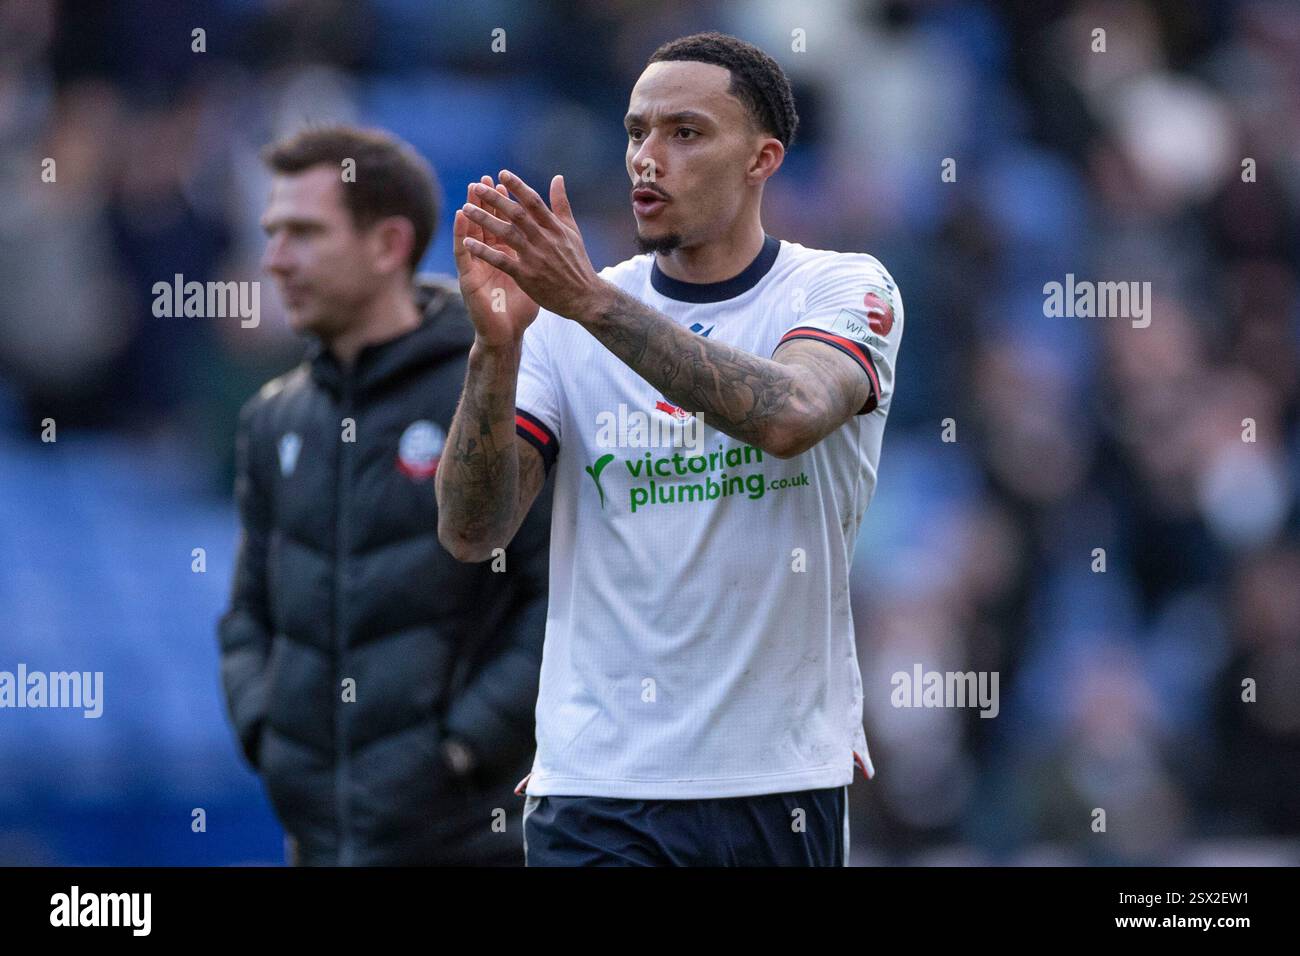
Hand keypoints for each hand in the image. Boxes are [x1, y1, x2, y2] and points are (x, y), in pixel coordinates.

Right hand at [453, 175, 539, 347]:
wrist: (507, 334)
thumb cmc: (520, 308)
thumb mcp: (533, 277)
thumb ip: (538, 256)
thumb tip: (551, 241)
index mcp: (505, 255)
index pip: (503, 223)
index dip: (504, 204)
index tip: (506, 183)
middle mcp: (489, 257)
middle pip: (486, 223)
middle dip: (486, 201)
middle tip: (484, 179)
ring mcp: (477, 265)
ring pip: (472, 233)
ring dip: (471, 211)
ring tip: (470, 191)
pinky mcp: (468, 277)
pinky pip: (463, 253)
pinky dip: (461, 233)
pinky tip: (460, 217)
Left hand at [460, 169, 605, 320]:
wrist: (585, 297)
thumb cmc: (577, 263)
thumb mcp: (572, 231)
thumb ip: (561, 204)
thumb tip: (557, 177)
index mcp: (555, 227)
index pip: (534, 201)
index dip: (517, 186)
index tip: (502, 173)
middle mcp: (544, 239)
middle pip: (516, 214)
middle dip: (495, 199)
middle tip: (476, 186)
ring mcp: (535, 258)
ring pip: (506, 234)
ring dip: (485, 220)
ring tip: (466, 208)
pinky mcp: (527, 276)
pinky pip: (501, 260)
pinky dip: (484, 251)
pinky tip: (468, 243)